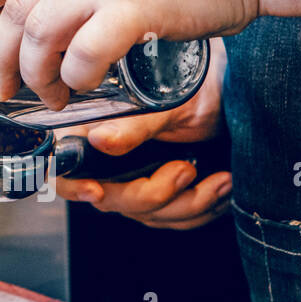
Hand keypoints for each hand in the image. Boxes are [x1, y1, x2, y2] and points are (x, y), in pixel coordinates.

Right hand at [54, 39, 231, 229]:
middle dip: (154, 193)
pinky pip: (174, 219)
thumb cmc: (200, 82)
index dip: (73, 185)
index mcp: (95, 129)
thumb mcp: (169, 100)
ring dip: (189, 203)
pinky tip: (222, 186)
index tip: (96, 191)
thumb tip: (99, 139)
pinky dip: (201, 208)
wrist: (237, 89)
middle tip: (186, 168)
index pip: (64, 168)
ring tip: (221, 179)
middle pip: (111, 200)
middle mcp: (109, 159)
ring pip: (148, 215)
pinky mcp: (163, 194)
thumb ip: (133, 124)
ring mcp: (135, 179)